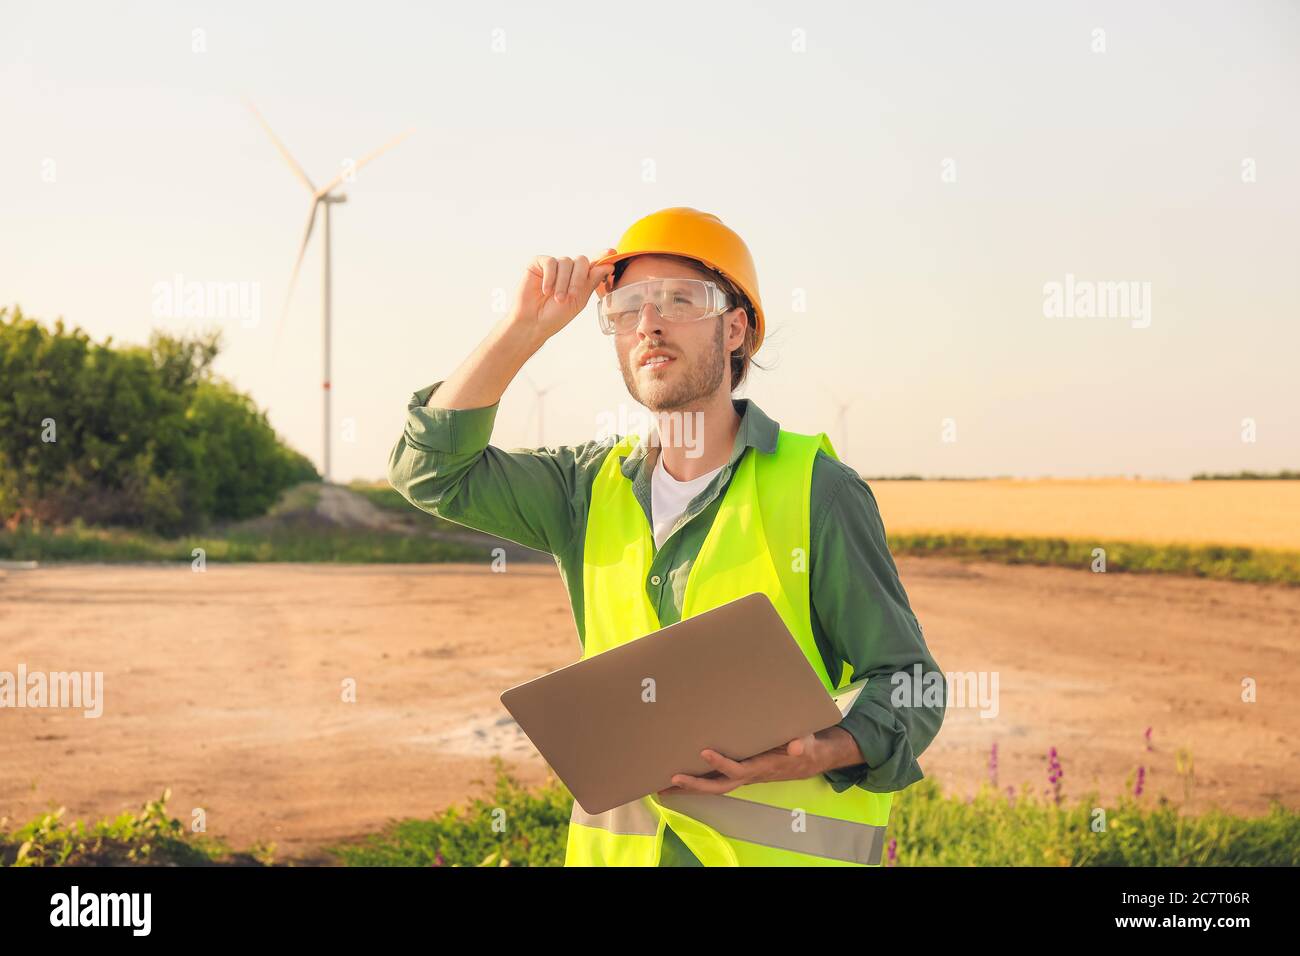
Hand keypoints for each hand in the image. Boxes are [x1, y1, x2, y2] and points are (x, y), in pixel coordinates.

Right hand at [510, 248, 616, 342]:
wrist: (533, 322)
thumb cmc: (555, 315)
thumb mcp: (578, 300)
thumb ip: (592, 282)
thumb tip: (608, 264)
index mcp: (580, 278)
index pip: (594, 263)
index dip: (603, 256)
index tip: (612, 252)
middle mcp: (568, 269)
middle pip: (582, 260)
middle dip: (579, 278)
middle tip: (571, 295)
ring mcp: (554, 265)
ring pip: (566, 262)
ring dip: (563, 282)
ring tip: (557, 298)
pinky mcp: (538, 263)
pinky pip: (550, 262)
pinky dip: (550, 277)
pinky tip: (545, 290)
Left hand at [656, 727, 860, 796]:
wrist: (809, 758)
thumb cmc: (805, 746)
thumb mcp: (807, 741)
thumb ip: (802, 742)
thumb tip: (798, 745)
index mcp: (762, 767)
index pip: (738, 769)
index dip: (722, 763)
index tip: (704, 752)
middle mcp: (749, 775)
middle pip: (719, 785)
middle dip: (696, 784)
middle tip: (672, 779)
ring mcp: (742, 776)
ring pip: (714, 786)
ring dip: (690, 787)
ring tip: (663, 786)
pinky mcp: (738, 772)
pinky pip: (715, 780)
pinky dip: (697, 782)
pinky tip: (677, 779)